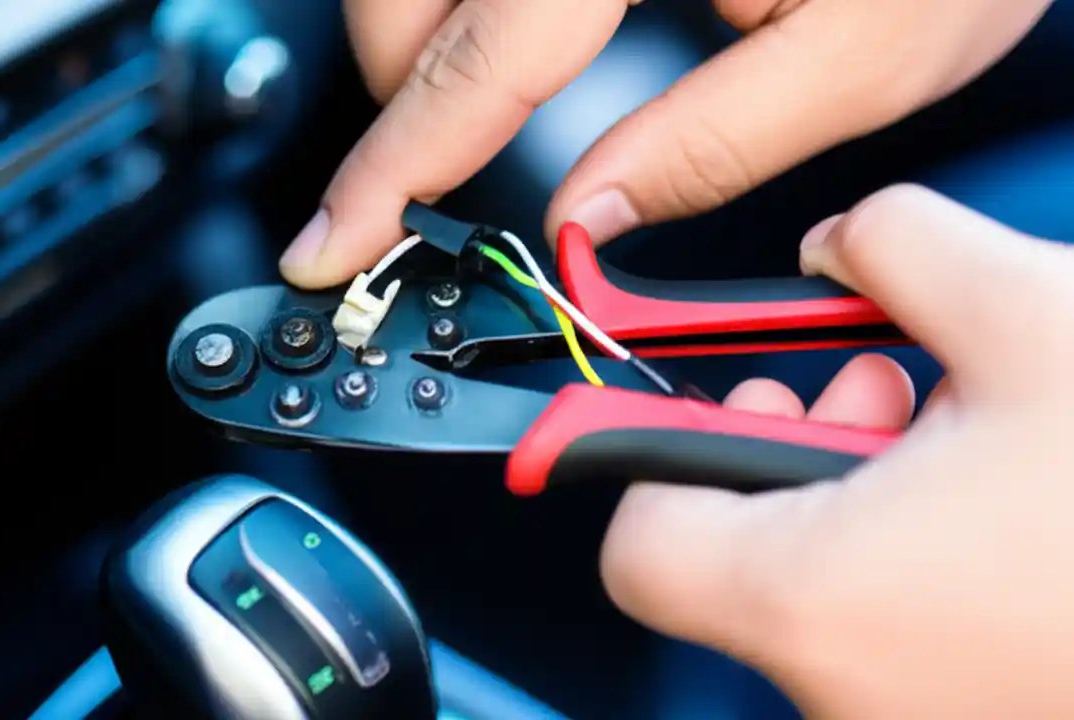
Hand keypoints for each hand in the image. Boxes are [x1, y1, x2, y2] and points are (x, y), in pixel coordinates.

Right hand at [278, 0, 1052, 288]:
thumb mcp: (866, 54)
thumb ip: (707, 149)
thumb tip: (583, 224)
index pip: (470, 70)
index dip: (388, 176)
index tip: (329, 246)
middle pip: (401, 2)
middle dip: (407, 102)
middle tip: (449, 175)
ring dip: (429, 39)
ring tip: (507, 84)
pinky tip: (527, 17)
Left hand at [600, 184, 1073, 717]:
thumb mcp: (1028, 308)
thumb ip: (896, 243)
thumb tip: (842, 241)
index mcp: (816, 598)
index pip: (638, 545)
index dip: (655, 456)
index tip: (716, 399)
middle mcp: (844, 692)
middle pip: (733, 560)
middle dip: (792, 449)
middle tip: (876, 382)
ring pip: (825, 590)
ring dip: (868, 493)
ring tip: (970, 429)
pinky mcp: (974, 719)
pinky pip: (896, 630)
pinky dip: (922, 555)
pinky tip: (1008, 499)